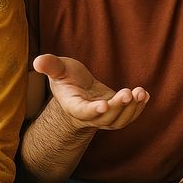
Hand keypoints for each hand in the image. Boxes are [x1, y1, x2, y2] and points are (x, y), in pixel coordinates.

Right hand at [34, 54, 148, 130]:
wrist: (76, 89)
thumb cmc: (66, 77)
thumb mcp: (58, 69)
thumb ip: (50, 66)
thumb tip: (37, 61)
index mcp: (73, 105)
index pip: (83, 112)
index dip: (93, 110)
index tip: (104, 105)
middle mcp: (89, 116)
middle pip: (105, 118)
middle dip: (118, 107)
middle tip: (127, 93)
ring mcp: (103, 117)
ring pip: (119, 121)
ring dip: (132, 109)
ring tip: (139, 92)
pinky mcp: (115, 113)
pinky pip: (128, 117)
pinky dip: (138, 108)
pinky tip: (144, 95)